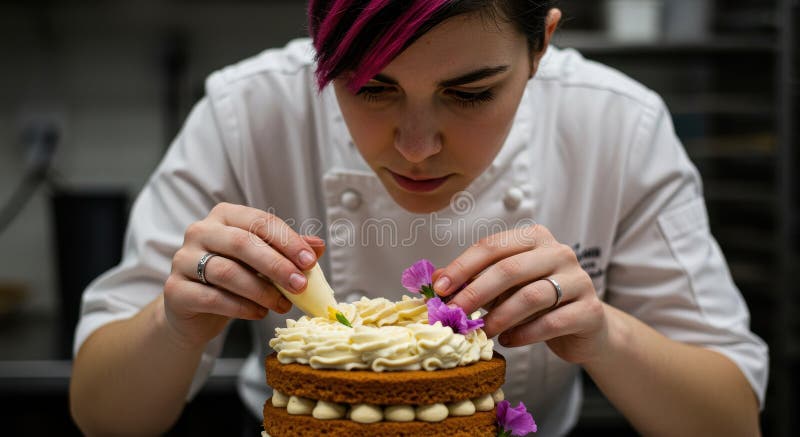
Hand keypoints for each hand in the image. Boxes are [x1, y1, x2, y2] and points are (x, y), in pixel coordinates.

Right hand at [163, 203, 325, 348]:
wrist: (195, 312)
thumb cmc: (234, 279)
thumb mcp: (263, 262)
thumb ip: (288, 252)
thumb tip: (318, 245)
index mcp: (224, 216)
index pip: (260, 222)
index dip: (287, 241)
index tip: (310, 262)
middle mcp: (200, 231)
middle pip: (242, 244)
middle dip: (276, 265)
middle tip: (300, 285)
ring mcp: (183, 259)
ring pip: (227, 272)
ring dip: (262, 291)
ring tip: (283, 304)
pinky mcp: (174, 290)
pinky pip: (212, 297)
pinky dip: (241, 307)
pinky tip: (259, 313)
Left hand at [433, 225, 607, 363]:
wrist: (584, 327)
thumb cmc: (537, 302)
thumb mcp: (503, 287)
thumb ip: (474, 279)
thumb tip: (436, 280)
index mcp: (534, 238)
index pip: (492, 246)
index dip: (463, 267)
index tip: (440, 288)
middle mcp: (559, 252)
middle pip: (509, 269)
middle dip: (476, 293)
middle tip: (455, 314)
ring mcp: (579, 280)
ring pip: (531, 296)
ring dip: (499, 317)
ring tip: (482, 331)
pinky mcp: (590, 311)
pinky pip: (552, 322)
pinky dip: (524, 334)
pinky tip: (508, 341)